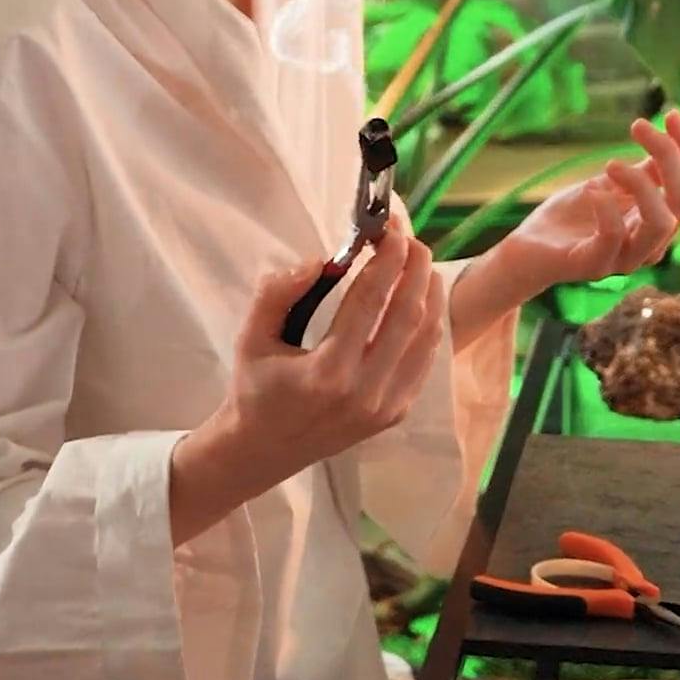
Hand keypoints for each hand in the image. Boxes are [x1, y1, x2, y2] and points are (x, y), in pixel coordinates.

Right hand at [224, 221, 446, 487]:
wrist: (264, 450)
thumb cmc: (255, 388)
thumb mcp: (251, 336)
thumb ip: (278, 292)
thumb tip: (321, 260)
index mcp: (327, 371)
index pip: (370, 300)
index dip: (387, 259)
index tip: (391, 229)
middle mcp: (364, 391)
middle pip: (407, 314)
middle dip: (414, 267)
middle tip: (409, 237)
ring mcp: (386, 406)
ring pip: (425, 337)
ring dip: (428, 293)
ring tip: (419, 262)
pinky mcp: (395, 414)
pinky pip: (423, 361)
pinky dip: (428, 324)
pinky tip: (421, 300)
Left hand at [507, 109, 679, 292]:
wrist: (530, 249)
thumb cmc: (576, 215)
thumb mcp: (616, 182)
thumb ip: (653, 169)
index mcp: (660, 220)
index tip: (671, 114)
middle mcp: (651, 243)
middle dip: (670, 155)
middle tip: (638, 125)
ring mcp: (626, 258)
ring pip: (661, 222)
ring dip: (641, 182)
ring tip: (611, 163)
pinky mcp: (594, 265)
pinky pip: (613, 237)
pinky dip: (606, 208)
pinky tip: (591, 190)